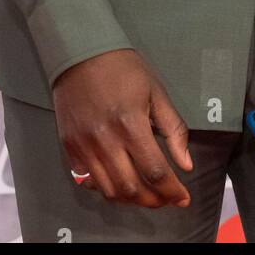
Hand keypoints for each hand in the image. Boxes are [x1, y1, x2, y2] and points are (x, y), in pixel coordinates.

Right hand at [52, 49, 192, 208]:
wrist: (80, 53)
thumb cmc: (123, 69)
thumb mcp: (156, 92)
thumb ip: (173, 129)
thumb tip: (185, 165)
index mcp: (131, 124)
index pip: (155, 172)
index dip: (172, 191)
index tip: (184, 198)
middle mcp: (105, 141)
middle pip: (132, 189)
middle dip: (154, 201)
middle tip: (167, 199)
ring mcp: (83, 147)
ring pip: (109, 191)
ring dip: (131, 200)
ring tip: (147, 195)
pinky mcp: (69, 147)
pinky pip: (88, 181)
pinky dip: (106, 189)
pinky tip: (120, 182)